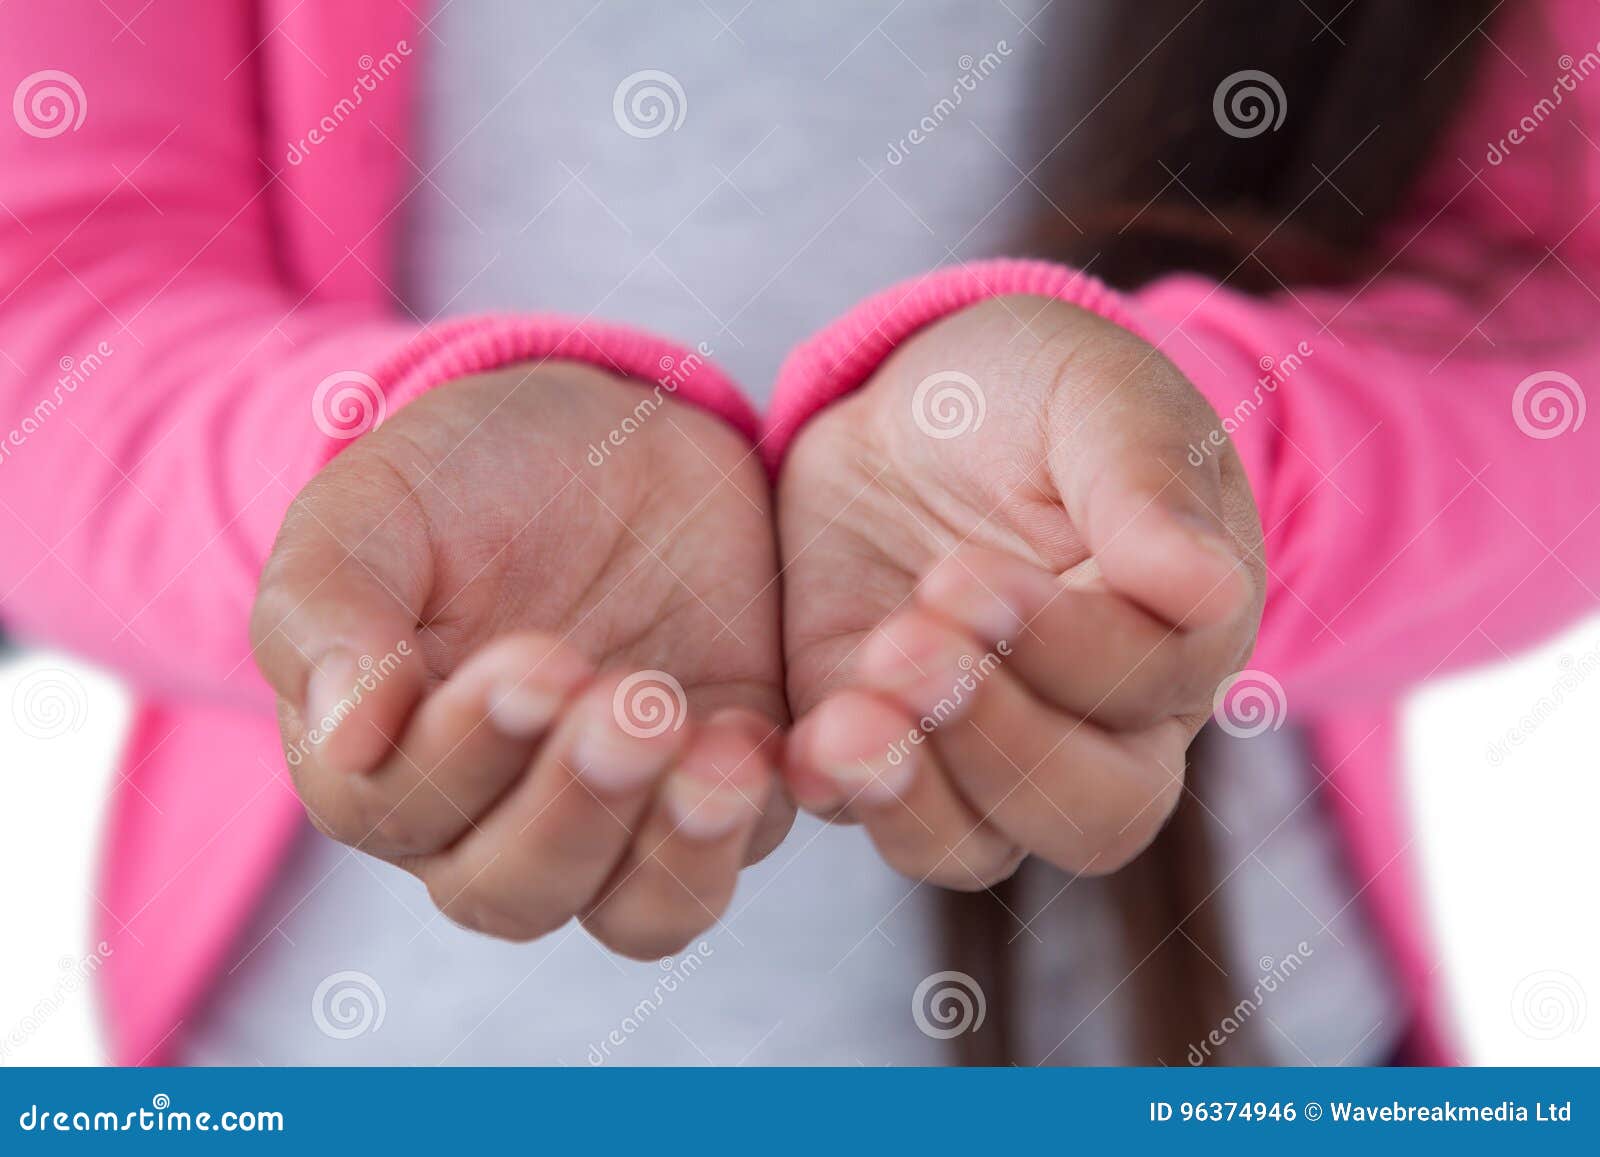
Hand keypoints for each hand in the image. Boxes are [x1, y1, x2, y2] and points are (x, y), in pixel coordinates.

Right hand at [250, 361, 791, 957]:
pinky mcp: (723, 779)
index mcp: (387, 762)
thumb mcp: (373, 510)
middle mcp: (497, 817)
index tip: (530, 664)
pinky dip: (756, 812)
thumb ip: (329, 609)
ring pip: (639, 911)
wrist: (605, 427)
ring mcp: (621, 810)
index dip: (459, 757)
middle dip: (573, 810)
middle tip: (632, 704)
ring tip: (717, 759)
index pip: (399, 813)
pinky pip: (748, 841)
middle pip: (515, 891)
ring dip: (675, 849)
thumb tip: (340, 736)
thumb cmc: (462, 477)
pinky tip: (762, 741)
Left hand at [777, 295, 1263, 886]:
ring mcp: (978, 749)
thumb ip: (1146, 483)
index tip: (965, 572)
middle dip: (1001, 740)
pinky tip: (807, 744)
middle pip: (1091, 813)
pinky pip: (863, 811)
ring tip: (850, 721)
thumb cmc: (1032, 395)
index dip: (1065, 647)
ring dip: (916, 796)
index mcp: (1176, 636)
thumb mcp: (1093, 395)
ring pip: (977, 845)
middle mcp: (1095, 725)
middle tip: (912, 641)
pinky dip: (836, 790)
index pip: (1151, 687)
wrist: (907, 411)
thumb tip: (1208, 586)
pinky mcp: (875, 744)